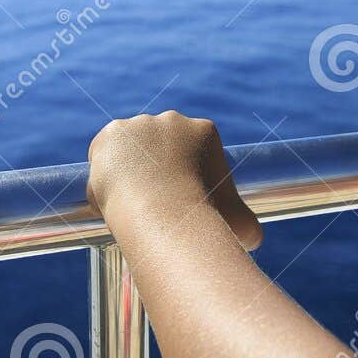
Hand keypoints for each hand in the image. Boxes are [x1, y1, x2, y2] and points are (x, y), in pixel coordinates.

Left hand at [87, 111, 263, 249]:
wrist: (165, 216)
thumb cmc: (207, 221)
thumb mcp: (241, 225)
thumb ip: (247, 226)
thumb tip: (253, 237)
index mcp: (205, 130)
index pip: (188, 149)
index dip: (182, 174)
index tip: (178, 197)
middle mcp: (172, 120)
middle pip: (158, 144)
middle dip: (155, 168)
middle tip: (152, 202)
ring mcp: (140, 124)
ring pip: (130, 148)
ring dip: (129, 169)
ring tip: (130, 201)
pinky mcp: (112, 134)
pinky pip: (104, 154)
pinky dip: (104, 173)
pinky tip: (111, 194)